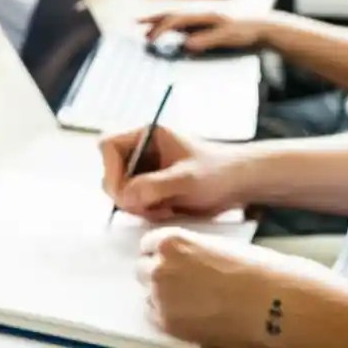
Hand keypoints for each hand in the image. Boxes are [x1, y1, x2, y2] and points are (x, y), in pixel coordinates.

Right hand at [100, 127, 246, 221]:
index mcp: (146, 136)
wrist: (239, 184)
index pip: (108, 145)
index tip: (126, 192)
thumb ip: (154, 186)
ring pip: (120, 190)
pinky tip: (166, 212)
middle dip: (126, 193)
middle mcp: (140, 151)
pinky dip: (144, 211)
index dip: (111, 169)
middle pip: (111, 171)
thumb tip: (124, 196)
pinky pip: (133, 202)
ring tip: (163, 210)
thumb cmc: (218, 172)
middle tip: (148, 207)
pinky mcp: (150, 187)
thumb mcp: (186, 179)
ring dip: (136, 205)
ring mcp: (144, 170)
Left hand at [138, 227, 330, 345]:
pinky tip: (191, 312)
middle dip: (159, 273)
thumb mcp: (217, 245)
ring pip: (148, 294)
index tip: (164, 258)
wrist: (275, 302)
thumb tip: (178, 258)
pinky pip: (155, 316)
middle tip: (180, 280)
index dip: (159, 253)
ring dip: (162, 294)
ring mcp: (162, 297)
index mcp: (171, 242)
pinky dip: (168, 314)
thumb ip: (189, 250)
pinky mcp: (169, 323)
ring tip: (191, 298)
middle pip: (142, 269)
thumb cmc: (257, 270)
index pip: (147, 244)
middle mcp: (159, 267)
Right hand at [140, 11, 273, 54]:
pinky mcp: (210, 29)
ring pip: (178, 22)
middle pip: (172, 16)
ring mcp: (205, 22)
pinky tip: (174, 42)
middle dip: (153, 21)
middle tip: (136, 24)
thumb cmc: (247, 32)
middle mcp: (201, 16)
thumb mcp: (228, 37)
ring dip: (162, 26)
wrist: (266, 29)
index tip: (148, 40)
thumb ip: (207, 40)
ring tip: (148, 32)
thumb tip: (185, 46)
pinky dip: (175, 33)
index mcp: (203, 15)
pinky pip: (187, 29)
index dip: (159, 28)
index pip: (174, 20)